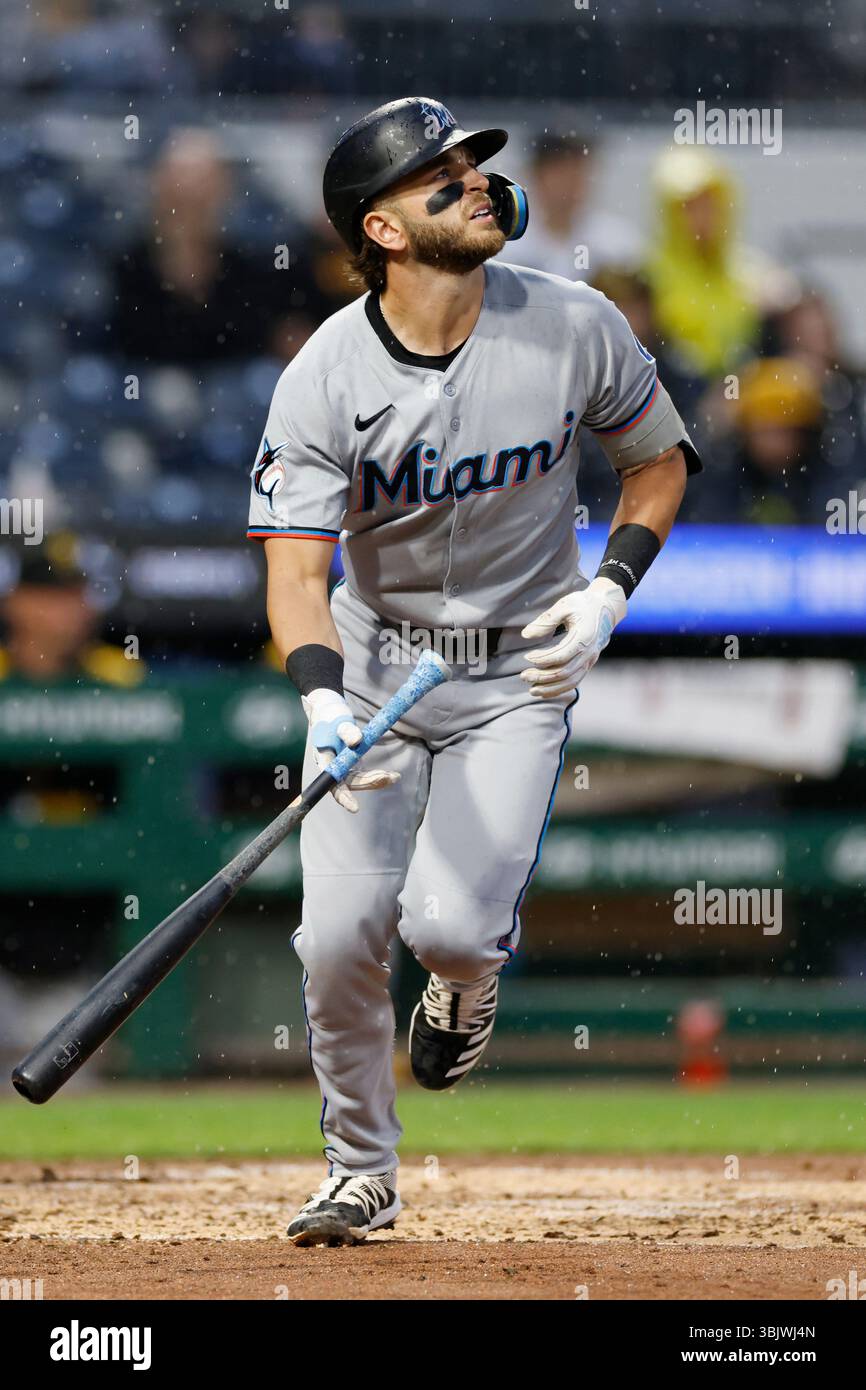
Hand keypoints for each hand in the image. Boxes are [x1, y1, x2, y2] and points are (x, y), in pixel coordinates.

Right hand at [301, 688, 400, 812]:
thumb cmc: (329, 715)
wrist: (328, 710)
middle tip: (388, 776)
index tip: (355, 808)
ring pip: (360, 781)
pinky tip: (392, 776)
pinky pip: (365, 775)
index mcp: (325, 760)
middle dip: (370, 782)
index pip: (333, 784)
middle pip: (351, 784)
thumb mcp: (336, 721)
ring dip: (377, 780)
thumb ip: (346, 731)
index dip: (343, 797)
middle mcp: (333, 768)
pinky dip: (378, 776)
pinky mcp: (351, 764)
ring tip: (394, 776)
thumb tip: (357, 741)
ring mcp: (342, 767)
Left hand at [520, 578, 626, 697]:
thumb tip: (526, 634)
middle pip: (564, 672)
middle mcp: (589, 652)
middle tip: (524, 676)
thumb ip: (546, 620)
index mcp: (584, 637)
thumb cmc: (583, 604)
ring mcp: (590, 660)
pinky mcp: (587, 664)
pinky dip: (559, 689)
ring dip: (550, 688)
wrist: (606, 608)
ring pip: (570, 681)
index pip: (561, 655)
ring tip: (532, 690)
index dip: (542, 659)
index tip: (527, 657)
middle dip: (542, 676)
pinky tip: (544, 691)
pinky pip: (574, 681)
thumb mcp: (564, 605)